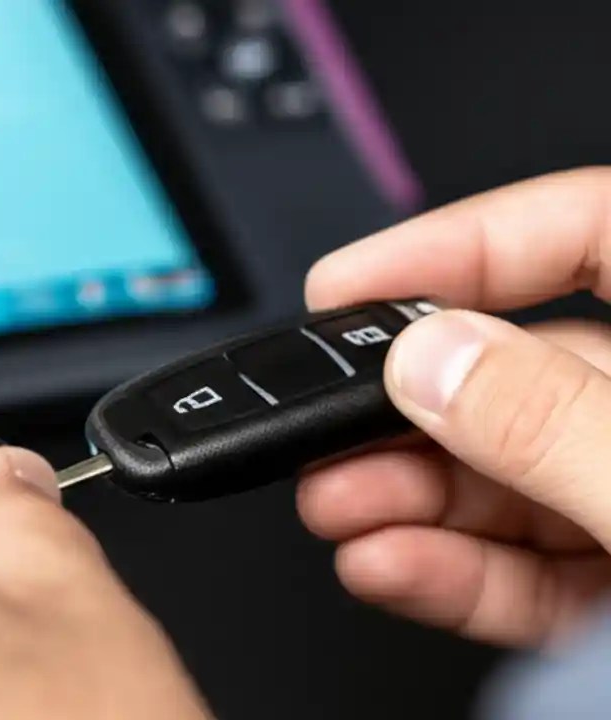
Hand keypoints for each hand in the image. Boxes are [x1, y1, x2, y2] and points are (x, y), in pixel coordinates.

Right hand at [299, 168, 610, 647]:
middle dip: (403, 409)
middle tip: (321, 427)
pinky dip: (452, 572)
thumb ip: (556, 426)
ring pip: (510, 480)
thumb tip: (433, 364)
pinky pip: (532, 570)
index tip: (354, 283)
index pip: (594, 232)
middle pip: (521, 373)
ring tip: (335, 509)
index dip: (464, 241)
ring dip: (406, 498)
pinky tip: (389, 564)